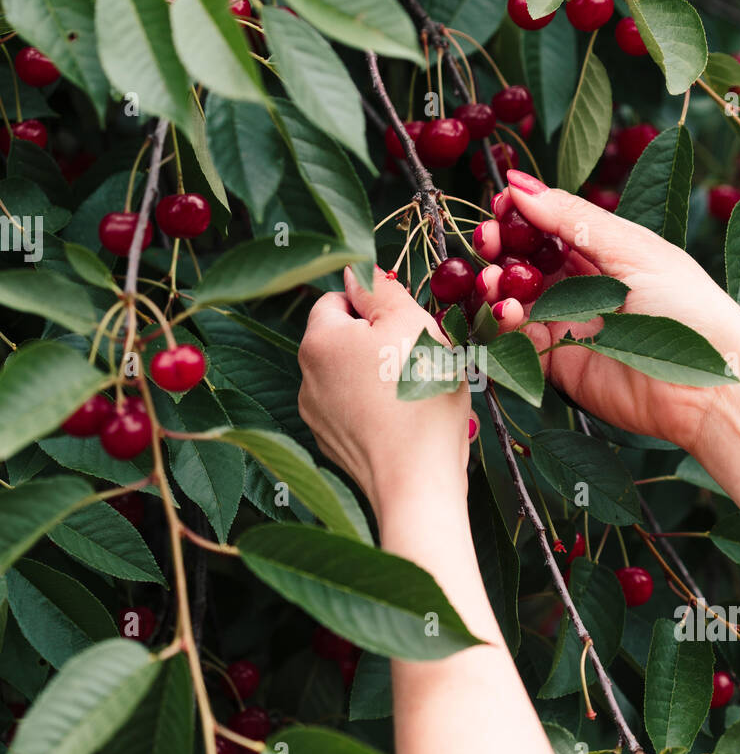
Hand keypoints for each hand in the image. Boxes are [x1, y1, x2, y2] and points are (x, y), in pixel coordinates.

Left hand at [298, 266, 471, 522]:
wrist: (417, 481)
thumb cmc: (419, 395)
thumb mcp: (411, 323)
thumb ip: (381, 290)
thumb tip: (356, 271)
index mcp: (317, 341)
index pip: (338, 300)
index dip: (376, 306)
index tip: (407, 325)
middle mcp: (305, 378)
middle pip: (346, 340)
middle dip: (381, 343)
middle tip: (420, 358)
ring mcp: (317, 418)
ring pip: (352, 378)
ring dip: (381, 377)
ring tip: (418, 393)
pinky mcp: (335, 448)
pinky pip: (357, 413)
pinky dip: (379, 411)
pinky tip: (408, 422)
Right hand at [481, 171, 739, 452]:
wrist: (710, 387)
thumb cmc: (689, 309)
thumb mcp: (633, 249)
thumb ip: (574, 219)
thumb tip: (520, 183)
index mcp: (608, 253)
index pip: (552, 226)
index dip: (523, 214)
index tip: (500, 202)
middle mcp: (585, 288)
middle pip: (526, 262)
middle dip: (501, 248)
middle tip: (488, 239)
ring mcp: (570, 327)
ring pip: (515, 301)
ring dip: (496, 286)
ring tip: (492, 280)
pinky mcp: (561, 366)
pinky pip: (520, 341)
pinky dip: (504, 325)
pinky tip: (507, 311)